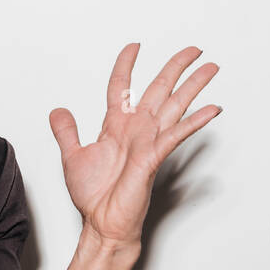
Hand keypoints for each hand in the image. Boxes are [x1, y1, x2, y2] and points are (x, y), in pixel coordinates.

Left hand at [48, 43, 220, 249]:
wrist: (102, 222)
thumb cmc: (93, 196)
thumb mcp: (72, 156)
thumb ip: (66, 131)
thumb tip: (57, 111)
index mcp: (115, 126)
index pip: (121, 86)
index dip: (126, 65)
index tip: (134, 47)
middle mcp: (135, 130)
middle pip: (158, 89)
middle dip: (175, 67)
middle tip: (193, 50)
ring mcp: (147, 141)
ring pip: (174, 106)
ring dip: (193, 86)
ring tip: (210, 68)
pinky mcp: (154, 157)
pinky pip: (176, 135)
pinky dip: (194, 122)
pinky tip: (212, 109)